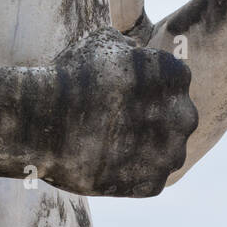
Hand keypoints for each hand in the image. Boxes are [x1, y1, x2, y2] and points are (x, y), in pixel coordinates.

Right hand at [39, 28, 197, 197]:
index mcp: (176, 75)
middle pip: (176, 119)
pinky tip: (106, 164)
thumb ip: (126, 43)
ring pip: (167, 152)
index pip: (174, 83)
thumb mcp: (100, 42)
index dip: (148, 88)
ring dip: (147, 150)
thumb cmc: (69, 77)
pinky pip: (150, 179)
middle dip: (153, 120)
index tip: (123, 94)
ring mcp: (170, 152)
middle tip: (118, 122)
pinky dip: (131, 175)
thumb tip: (134, 48)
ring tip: (112, 146)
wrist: (43, 121)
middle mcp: (183, 114)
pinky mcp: (153, 183)